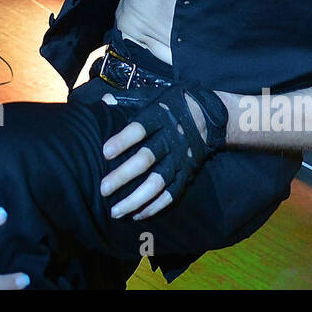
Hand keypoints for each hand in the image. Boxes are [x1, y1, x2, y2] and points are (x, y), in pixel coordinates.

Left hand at [100, 84, 227, 221]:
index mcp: (159, 118)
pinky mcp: (186, 173)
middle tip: (103, 189)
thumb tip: (104, 102)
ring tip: (115, 211)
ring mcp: (180, 159)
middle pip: (146, 159)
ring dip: (136, 199)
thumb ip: (128, 100)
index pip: (139, 129)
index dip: (123, 141)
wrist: (208, 116)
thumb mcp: (152, 97)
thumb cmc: (171, 106)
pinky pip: (172, 194)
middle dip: (123, 176)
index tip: (105, 153)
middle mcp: (170, 140)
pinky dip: (155, 206)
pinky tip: (137, 215)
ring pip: (157, 183)